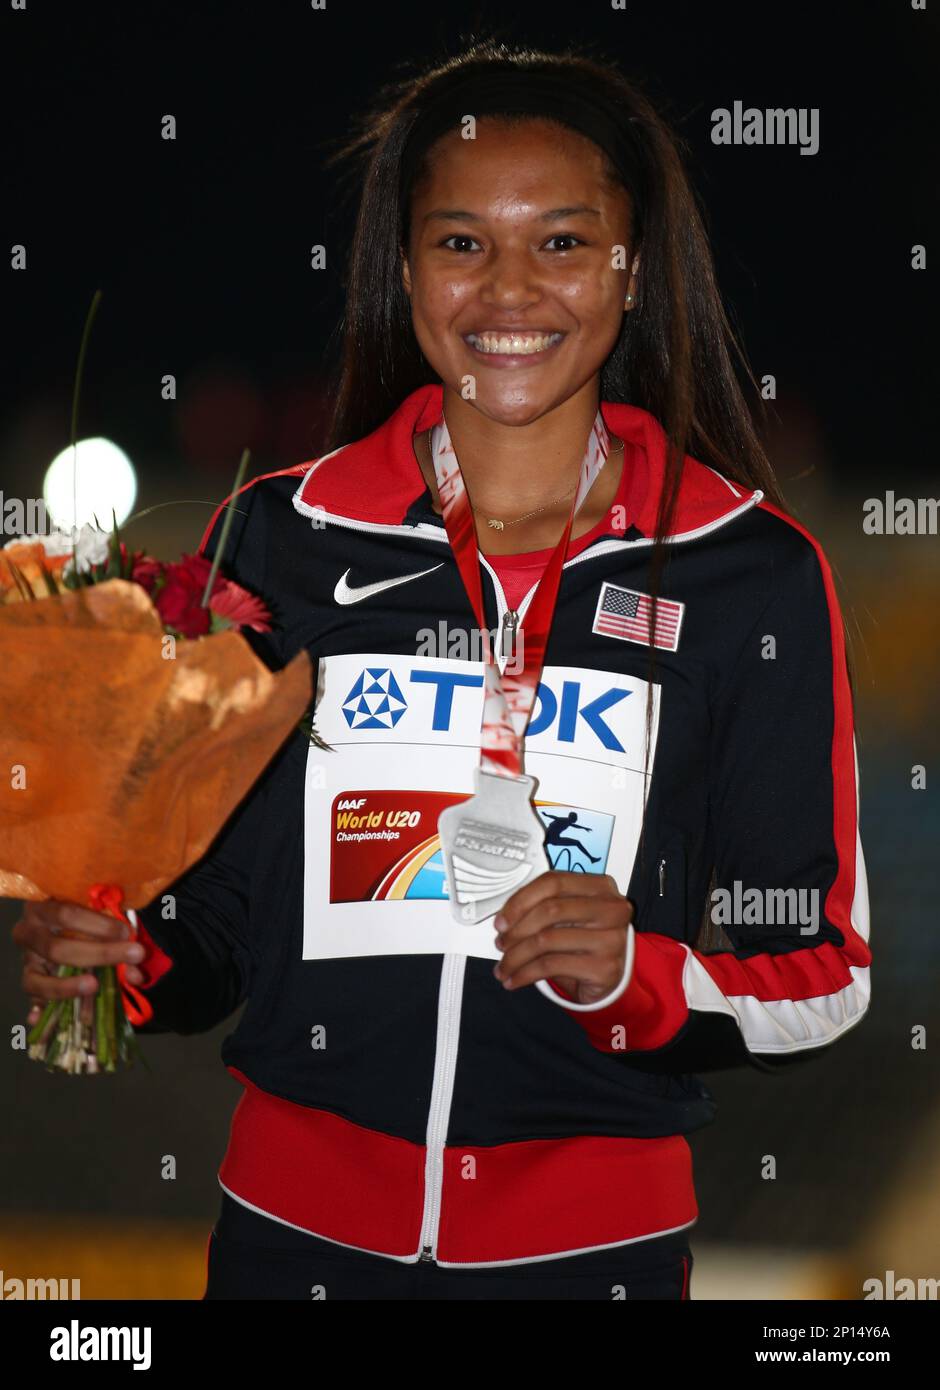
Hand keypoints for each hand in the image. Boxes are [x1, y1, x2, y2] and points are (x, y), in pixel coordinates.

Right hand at [12, 899, 147, 1029]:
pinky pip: (33, 1000)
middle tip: (133, 955)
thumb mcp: (98, 921)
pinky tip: (43, 1017)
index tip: (126, 932)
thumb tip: (135, 971)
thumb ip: (116, 938)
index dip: (98, 925)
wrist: (58, 929)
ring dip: (66, 986)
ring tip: (93, 986)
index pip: (67, 914)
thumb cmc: (83, 921)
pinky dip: (38, 1010)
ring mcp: (26, 961)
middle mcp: (28, 933)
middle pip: (56, 948)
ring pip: (38, 979)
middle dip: (99, 954)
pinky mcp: (29, 983)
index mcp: (43, 908)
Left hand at [493, 872, 633, 1004]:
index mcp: (601, 887)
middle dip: (517, 930)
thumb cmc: (584, 942)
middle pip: (550, 910)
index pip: (554, 882)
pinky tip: (515, 979)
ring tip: (504, 966)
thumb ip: (543, 908)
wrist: (609, 978)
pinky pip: (551, 966)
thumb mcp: (568, 917)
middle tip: (501, 944)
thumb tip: (504, 921)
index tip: (502, 920)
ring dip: (515, 956)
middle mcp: (611, 910)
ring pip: (546, 940)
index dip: (521, 900)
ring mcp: (612, 939)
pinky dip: (524, 974)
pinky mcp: (604, 968)